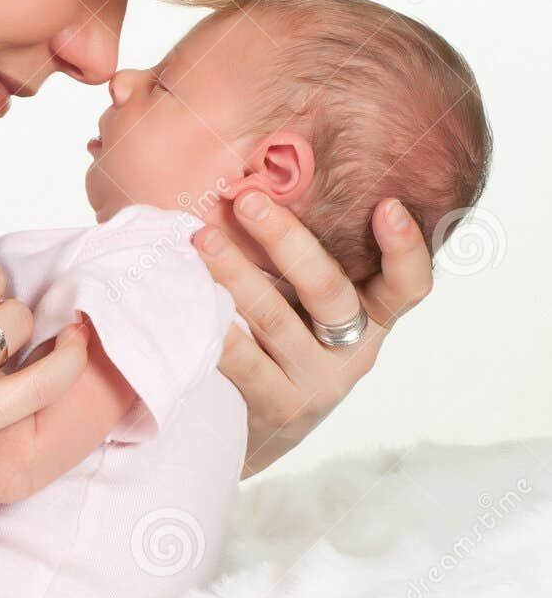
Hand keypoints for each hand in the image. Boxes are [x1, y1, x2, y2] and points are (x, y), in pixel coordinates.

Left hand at [193, 193, 432, 475]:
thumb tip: (262, 170)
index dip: (405, 249)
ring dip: (236, 273)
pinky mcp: (275, 407)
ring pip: (276, 320)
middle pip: (329, 291)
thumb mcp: (309, 300)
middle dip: (287, 241)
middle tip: (249, 199)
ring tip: (201, 238)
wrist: (252, 427)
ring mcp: (315, 383)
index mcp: (372, 315)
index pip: (408, 286)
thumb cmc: (281, 339)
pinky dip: (216, 327)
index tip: (387, 204)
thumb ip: (306, 252)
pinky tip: (189, 298)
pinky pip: (242, 362)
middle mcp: (353, 350)